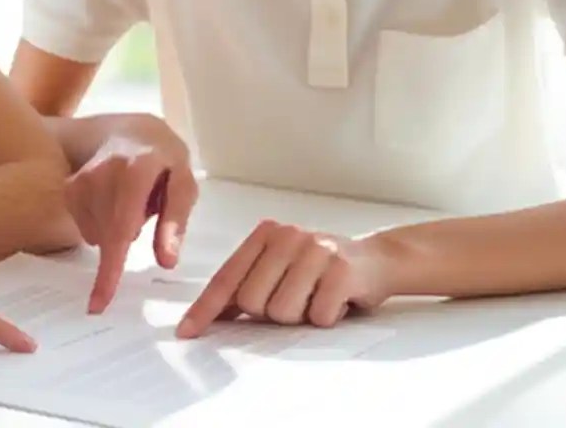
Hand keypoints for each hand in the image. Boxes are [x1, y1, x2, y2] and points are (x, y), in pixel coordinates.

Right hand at [67, 114, 198, 313]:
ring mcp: (81, 179)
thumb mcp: (184, 185)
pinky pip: (87, 230)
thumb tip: (167, 261)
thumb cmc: (164, 162)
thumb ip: (175, 222)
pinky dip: (103, 227)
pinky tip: (114, 203)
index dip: (110, 269)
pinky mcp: (69, 187)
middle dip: (126, 248)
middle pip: (109, 237)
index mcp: (137, 168)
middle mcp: (103, 171)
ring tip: (133, 202)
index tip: (99, 304)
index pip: (122, 227)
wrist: (131, 132)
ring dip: (118, 233)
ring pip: (98, 236)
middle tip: (146, 213)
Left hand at [176, 221, 391, 338]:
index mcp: (266, 234)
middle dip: (270, 313)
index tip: (188, 332)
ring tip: (316, 298)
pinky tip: (337, 301)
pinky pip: (317, 316)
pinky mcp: (342, 270)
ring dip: (300, 316)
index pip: (227, 278)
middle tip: (295, 299)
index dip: (206, 309)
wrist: (377, 259)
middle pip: (252, 301)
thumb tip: (210, 317)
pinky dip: (326, 317)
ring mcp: (316, 250)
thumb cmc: (320, 269)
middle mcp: (288, 236)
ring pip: (283, 312)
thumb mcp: (279, 268)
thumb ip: (247, 286)